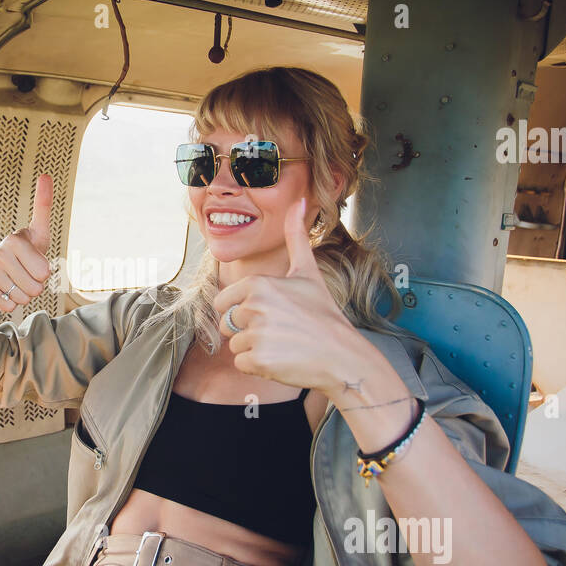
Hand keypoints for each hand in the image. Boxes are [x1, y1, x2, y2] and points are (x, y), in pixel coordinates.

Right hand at [0, 173, 53, 316]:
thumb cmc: (18, 265)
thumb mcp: (34, 246)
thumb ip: (43, 222)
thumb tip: (45, 177)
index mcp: (19, 238)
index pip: (41, 222)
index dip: (43, 197)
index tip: (46, 175)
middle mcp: (3, 248)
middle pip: (40, 281)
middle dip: (36, 287)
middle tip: (24, 278)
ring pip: (25, 295)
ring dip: (22, 296)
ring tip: (12, 285)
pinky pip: (10, 304)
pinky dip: (10, 305)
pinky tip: (2, 293)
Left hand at [211, 197, 360, 393]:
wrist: (343, 355)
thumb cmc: (324, 315)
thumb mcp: (307, 272)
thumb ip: (297, 237)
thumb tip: (301, 199)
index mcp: (258, 283)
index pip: (223, 302)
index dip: (243, 310)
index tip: (271, 314)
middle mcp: (253, 306)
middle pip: (226, 324)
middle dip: (247, 331)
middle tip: (278, 331)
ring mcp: (255, 334)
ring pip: (233, 345)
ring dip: (253, 349)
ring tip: (282, 344)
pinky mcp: (258, 360)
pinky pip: (240, 364)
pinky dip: (258, 366)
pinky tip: (282, 359)